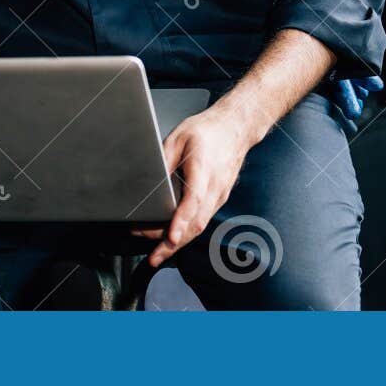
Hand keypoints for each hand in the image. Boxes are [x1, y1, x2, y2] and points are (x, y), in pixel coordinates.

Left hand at [132, 106, 255, 267]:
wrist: (236, 128)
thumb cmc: (208, 130)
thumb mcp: (178, 138)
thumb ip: (163, 161)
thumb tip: (149, 182)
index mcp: (203, 169)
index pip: (193, 201)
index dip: (181, 221)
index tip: (171, 236)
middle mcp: (214, 187)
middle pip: (196, 223)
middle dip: (173, 244)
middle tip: (153, 257)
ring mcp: (219, 195)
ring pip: (200, 226)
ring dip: (179, 244)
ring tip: (158, 256)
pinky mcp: (219, 198)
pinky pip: (203, 220)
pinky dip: (187, 234)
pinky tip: (174, 240)